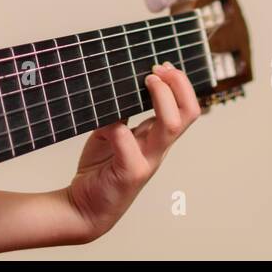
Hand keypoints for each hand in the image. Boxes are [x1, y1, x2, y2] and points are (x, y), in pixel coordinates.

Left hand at [64, 62, 201, 241]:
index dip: (180, 84)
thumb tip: (118, 83)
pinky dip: (116, 127)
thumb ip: (121, 113)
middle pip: (188, 114)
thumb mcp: (112, 132)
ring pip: (171, 127)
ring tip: (148, 81)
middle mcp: (157, 149)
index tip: (164, 65)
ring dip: (162, 99)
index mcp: (156, 138)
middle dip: (178, 85)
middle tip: (159, 69)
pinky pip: (127, 142)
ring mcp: (147, 161)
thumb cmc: (101, 168)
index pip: (186, 109)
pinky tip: (103, 125)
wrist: (83, 206)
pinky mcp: (130, 173)